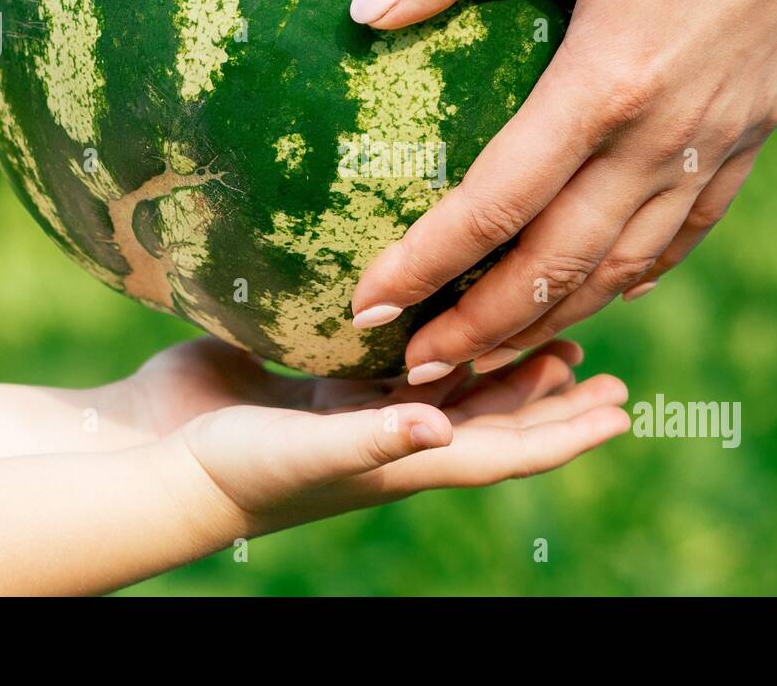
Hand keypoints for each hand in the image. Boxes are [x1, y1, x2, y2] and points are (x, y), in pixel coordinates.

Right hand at [136, 337, 629, 538]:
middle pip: (491, 417)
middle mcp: (392, 434)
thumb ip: (373, 439)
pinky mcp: (320, 373)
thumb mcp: (307, 451)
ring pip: (451, 382)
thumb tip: (447, 425)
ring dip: (503, 366)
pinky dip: (434, 336)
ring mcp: (356, 403)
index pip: (503, 449)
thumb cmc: (233, 467)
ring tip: (553, 342)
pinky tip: (450, 309)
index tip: (620, 414)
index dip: (563, 435)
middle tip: (608, 374)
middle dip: (550, 399)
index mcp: (405, 459)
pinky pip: (392, 355)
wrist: (155, 454)